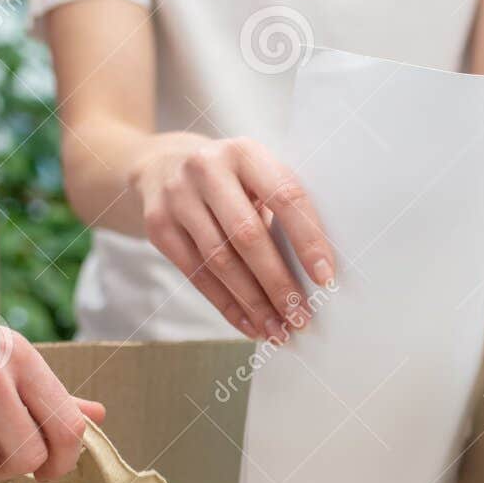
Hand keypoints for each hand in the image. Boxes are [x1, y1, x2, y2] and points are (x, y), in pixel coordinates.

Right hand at [133, 135, 335, 342]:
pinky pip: (197, 276)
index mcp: (245, 152)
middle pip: (247, 235)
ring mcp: (177, 197)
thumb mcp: (256, 174)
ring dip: (254, 302)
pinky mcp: (158, 227)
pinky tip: (250, 324)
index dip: (307, 240)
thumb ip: (282, 208)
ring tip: (278, 330)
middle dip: (277, 283)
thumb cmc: (230, 178)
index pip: (284, 197)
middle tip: (300, 316)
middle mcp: (206, 169)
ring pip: (220, 261)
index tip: (324, 278)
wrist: (162, 163)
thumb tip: (316, 272)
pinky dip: (227, 306)